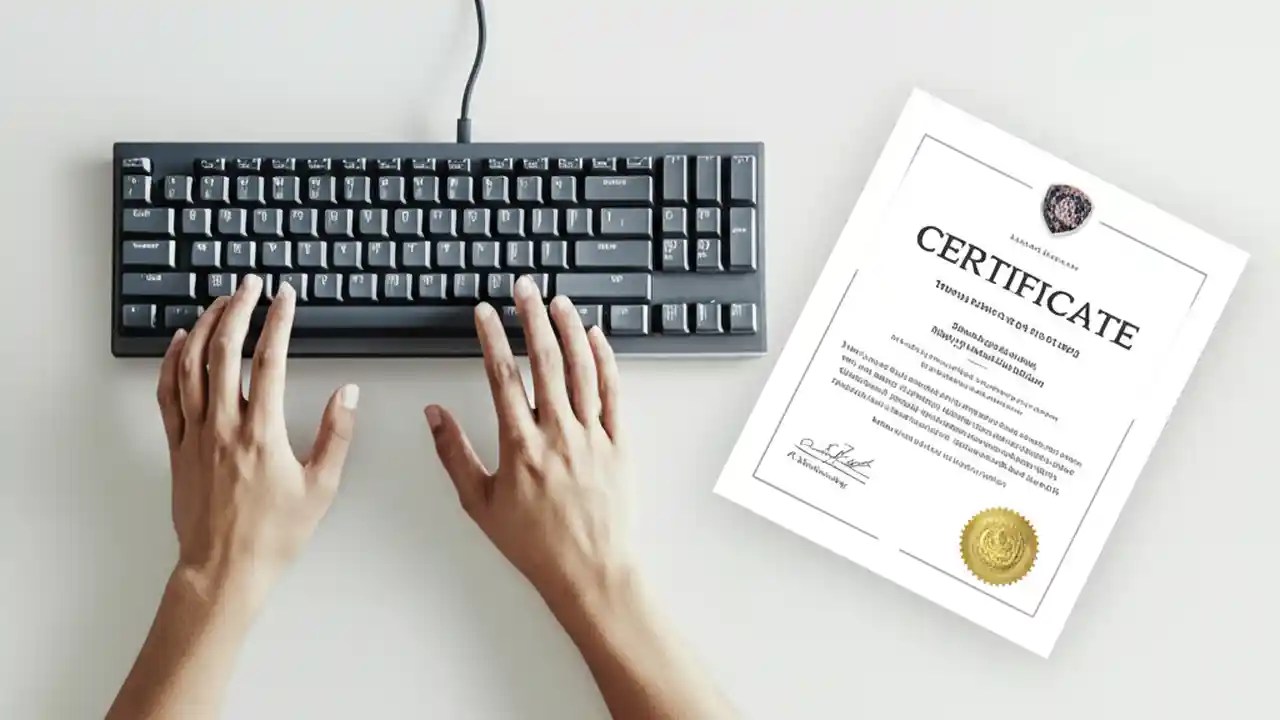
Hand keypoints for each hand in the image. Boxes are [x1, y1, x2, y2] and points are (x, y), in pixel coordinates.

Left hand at [155, 274, 358, 603]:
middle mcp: (224, 426)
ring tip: (220, 302)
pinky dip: (171, 361)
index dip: (278, 322)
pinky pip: (167, 393)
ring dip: (206, 326)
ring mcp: (195, 435)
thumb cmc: (272, 536)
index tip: (285, 297)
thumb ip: (337, 435)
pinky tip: (180, 343)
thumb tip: (348, 394)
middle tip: (250, 285)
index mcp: (262, 433)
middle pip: (225, 351)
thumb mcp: (322, 488)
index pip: (269, 360)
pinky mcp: (177, 447)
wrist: (223, 570)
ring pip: (192, 365)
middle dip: (239, 309)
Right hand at [426, 277, 629, 606]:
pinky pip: (614, 392)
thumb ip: (453, 453)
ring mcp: (593, 436)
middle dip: (531, 316)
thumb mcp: (479, 503)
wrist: (590, 571)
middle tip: (524, 288)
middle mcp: (558, 433)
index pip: (502, 376)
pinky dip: (606, 360)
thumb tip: (434, 414)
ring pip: (582, 368)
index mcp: (520, 446)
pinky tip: (597, 337)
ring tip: (558, 301)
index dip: (491, 338)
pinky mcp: (620, 443)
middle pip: (545, 360)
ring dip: (569, 328)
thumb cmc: (535, 543)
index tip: (484, 313)